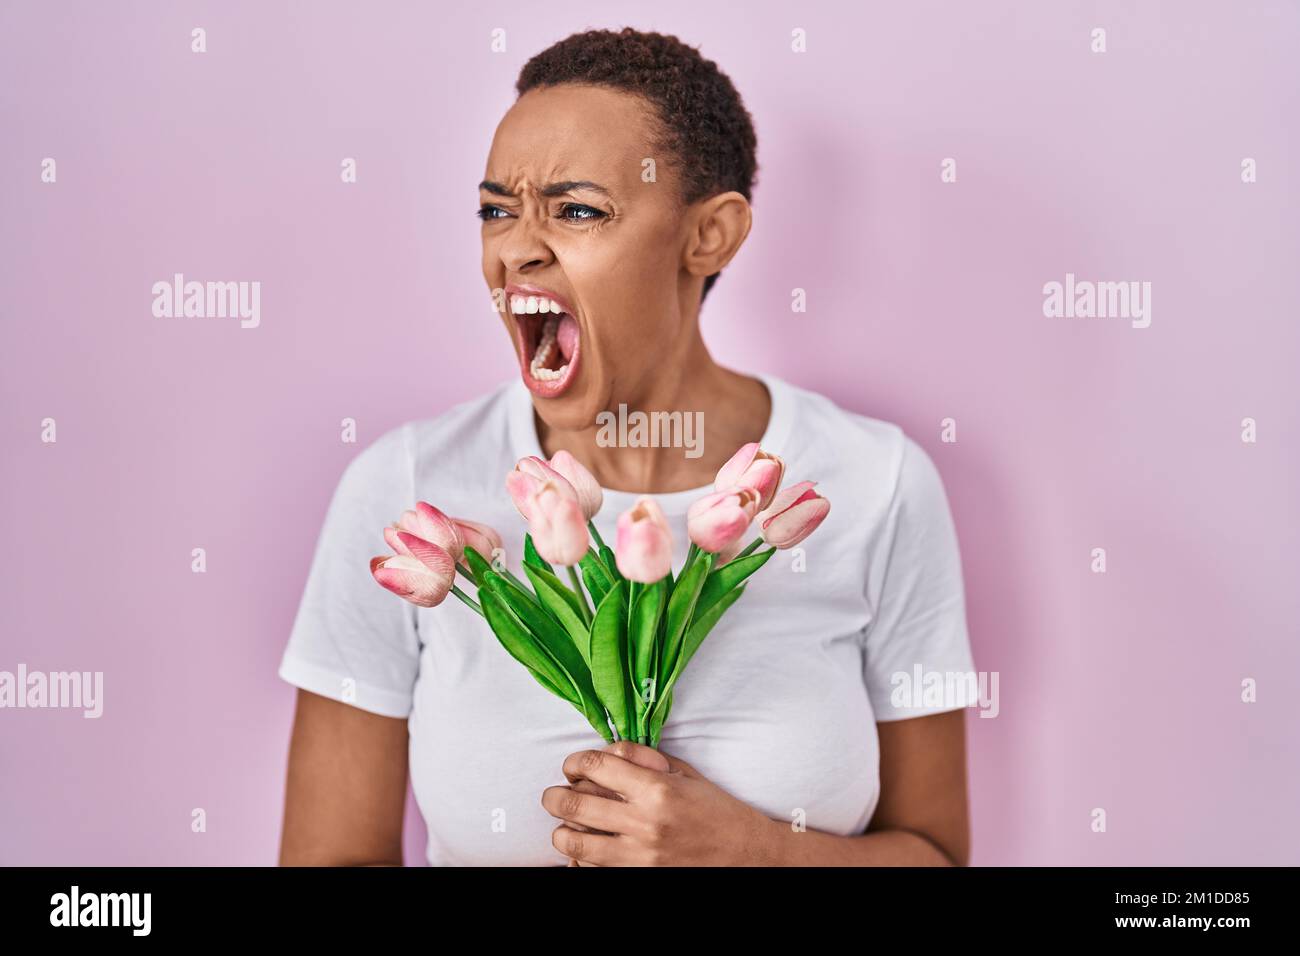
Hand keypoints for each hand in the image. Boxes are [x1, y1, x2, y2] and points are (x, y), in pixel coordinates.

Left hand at [543, 740, 777, 865]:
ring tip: (563, 826)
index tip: (572, 765)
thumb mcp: (684, 773)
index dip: (574, 761)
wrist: (744, 853)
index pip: (597, 765)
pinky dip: (580, 860)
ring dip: (561, 831)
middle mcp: (644, 823)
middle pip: (576, 804)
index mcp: (657, 789)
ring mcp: (640, 856)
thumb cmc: (714, 808)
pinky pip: (593, 869)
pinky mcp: (639, 876)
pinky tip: (583, 851)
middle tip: (552, 795)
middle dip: (554, 796)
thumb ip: (643, 758)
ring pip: (576, 842)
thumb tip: (606, 750)